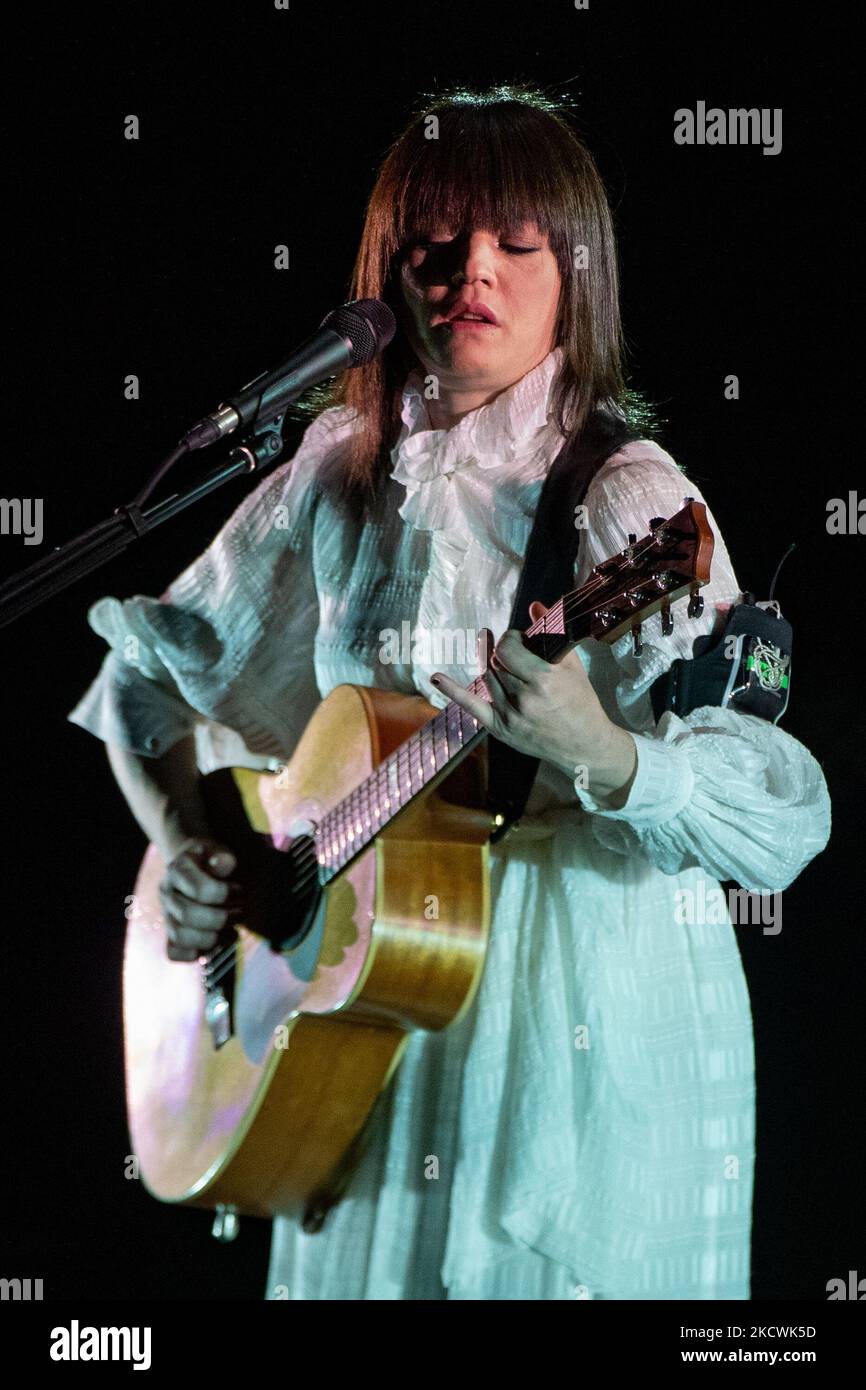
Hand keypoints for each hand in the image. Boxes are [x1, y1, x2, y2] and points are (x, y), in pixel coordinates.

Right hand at [158, 837, 246, 962]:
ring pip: (180, 937)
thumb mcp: (219, 851)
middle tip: (241, 912)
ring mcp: (167, 915)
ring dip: (213, 938)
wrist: (198, 867)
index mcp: (178, 869)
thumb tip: (224, 864)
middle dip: (222, 918)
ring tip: (233, 930)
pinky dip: (196, 953)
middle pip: (187, 915)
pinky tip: (217, 942)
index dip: (225, 895)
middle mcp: (167, 893)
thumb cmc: (214, 860)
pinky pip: (174, 953)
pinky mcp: (170, 934)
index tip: (240, 890)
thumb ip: (223, 856)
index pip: (200, 890)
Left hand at [430, 600, 637, 802]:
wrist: (584, 747)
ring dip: (496, 669)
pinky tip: (436, 677)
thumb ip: (551, 633)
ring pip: (487, 678)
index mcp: (543, 680)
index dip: (511, 640)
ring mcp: (509, 715)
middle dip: (506, 655)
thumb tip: (533, 605)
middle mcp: (523, 698)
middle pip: (497, 663)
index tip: (521, 641)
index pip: (508, 648)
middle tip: (520, 658)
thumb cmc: (581, 703)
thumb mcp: (572, 666)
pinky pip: (471, 706)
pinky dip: (452, 690)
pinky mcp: (500, 729)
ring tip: (510, 670)